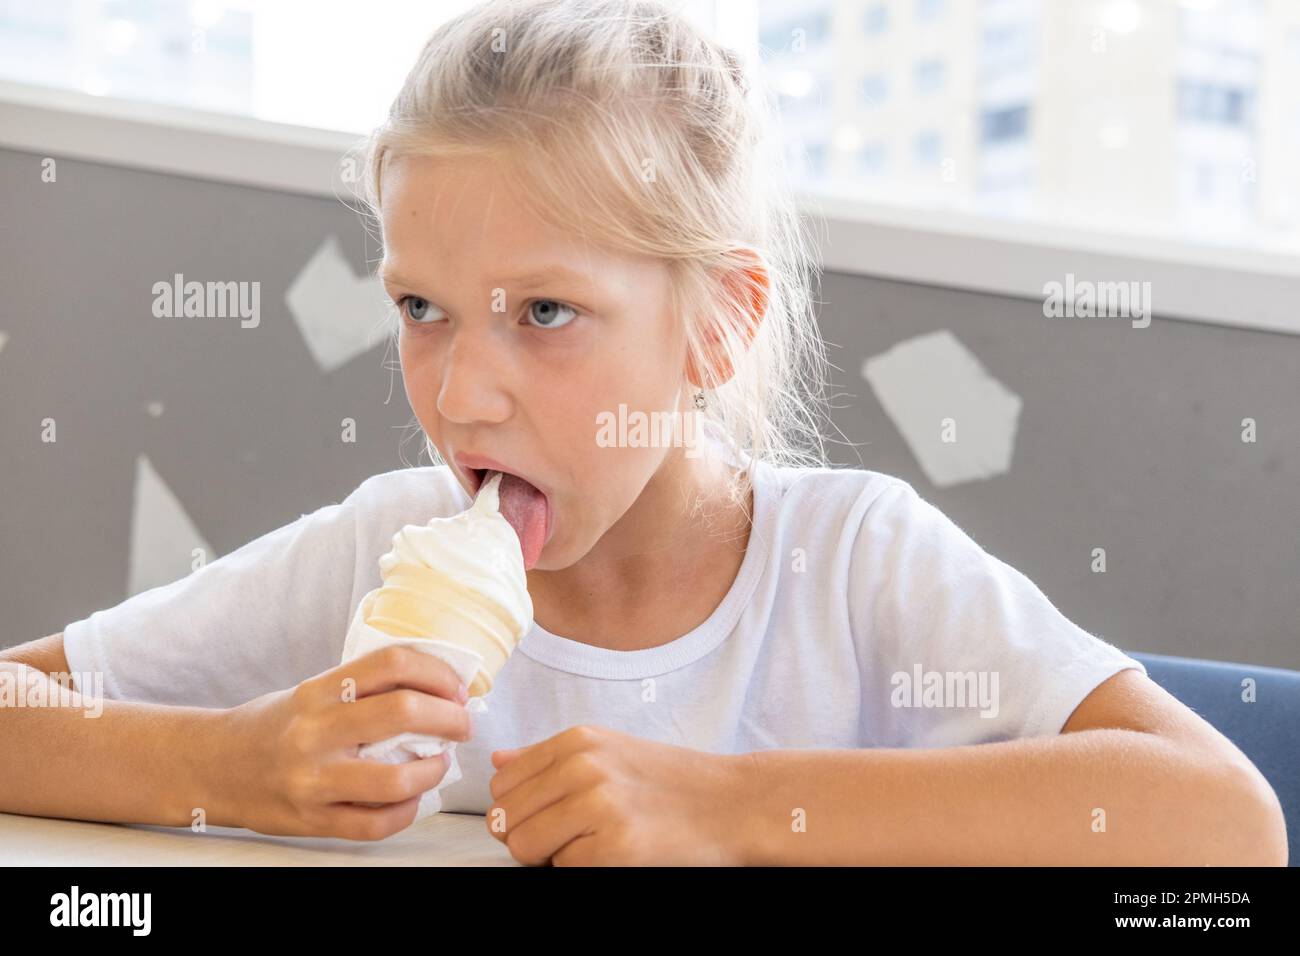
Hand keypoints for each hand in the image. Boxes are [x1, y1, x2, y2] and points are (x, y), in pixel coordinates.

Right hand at [216, 645, 472, 839]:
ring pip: (396, 777)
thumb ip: (366, 690)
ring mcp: (312, 780)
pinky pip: (376, 822)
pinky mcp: (312, 820)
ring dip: (434, 769)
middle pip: (403, 712)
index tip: (456, 687)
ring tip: (440, 763)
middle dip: (451, 717)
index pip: (392, 663)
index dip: (438, 672)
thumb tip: (439, 690)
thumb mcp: (314, 692)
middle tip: (462, 723)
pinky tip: (413, 798)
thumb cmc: (276, 726)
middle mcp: (315, 730)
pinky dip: (408, 811)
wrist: (212, 767)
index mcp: (319, 690)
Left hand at [486, 725, 756, 865]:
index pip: (503, 783)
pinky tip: (614, 854)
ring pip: (524, 847)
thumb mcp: (610, 751)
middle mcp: (583, 767)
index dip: (519, 809)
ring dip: (551, 857)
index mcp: (578, 741)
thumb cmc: (674, 783)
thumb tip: (497, 761)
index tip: (550, 815)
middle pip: (506, 818)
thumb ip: (549, 758)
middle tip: (571, 837)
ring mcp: (599, 806)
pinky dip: (582, 870)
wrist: (735, 805)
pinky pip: (563, 871)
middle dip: (530, 836)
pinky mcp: (615, 848)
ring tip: (592, 845)